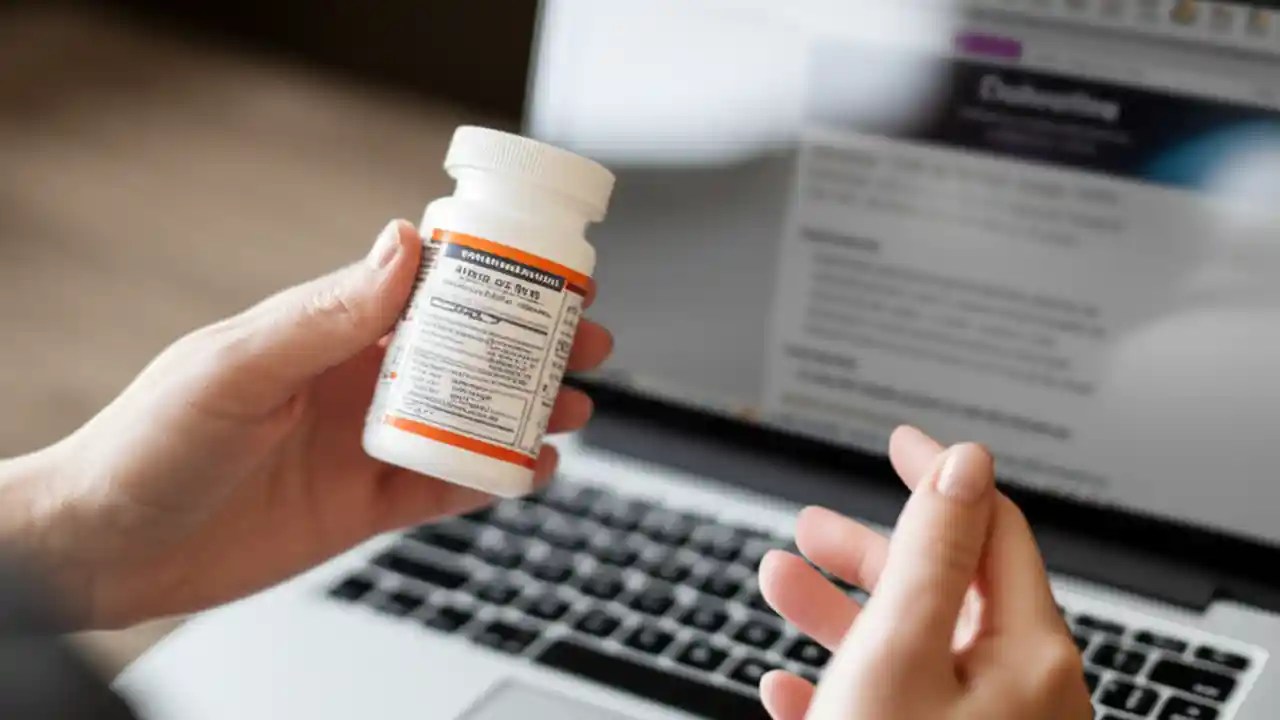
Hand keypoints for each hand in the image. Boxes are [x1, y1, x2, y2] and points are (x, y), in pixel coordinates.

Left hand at [0, 220, 612, 628]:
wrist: (107, 549)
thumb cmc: (149, 443)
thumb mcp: (237, 366)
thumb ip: (324, 312)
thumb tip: (402, 243)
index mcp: (328, 330)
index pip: (426, 288)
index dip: (492, 277)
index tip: (547, 271)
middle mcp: (357, 381)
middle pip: (466, 353)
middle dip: (532, 346)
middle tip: (589, 342)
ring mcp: (367, 443)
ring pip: (471, 419)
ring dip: (527, 411)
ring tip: (576, 408)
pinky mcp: (368, 506)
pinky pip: (449, 487)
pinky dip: (496, 478)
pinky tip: (532, 470)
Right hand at [757, 426, 1091, 719]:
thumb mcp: (899, 652)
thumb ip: (932, 554)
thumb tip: (965, 465)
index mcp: (1030, 655)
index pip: (993, 528)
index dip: (941, 476)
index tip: (902, 443)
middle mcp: (1024, 693)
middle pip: (947, 590)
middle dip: (869, 552)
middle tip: (816, 528)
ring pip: (911, 650)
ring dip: (841, 611)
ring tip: (782, 584)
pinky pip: (897, 708)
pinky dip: (845, 682)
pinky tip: (794, 684)